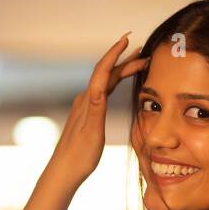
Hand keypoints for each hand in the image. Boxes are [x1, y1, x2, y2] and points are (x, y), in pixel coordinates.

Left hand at [45, 33, 148, 184]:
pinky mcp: (87, 114)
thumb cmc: (80, 156)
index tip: (127, 38)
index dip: (115, 53)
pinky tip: (118, 85)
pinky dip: (115, 83)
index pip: (103, 70)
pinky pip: (103, 91)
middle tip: (144, 52)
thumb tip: (98, 87)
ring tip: (137, 63)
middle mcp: (85, 99)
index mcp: (88, 100)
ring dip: (121, 70)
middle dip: (124, 60)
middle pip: (106, 73)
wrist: (64, 171)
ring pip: (105, 82)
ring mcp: (85, 106)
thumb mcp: (92, 133)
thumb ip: (96, 108)